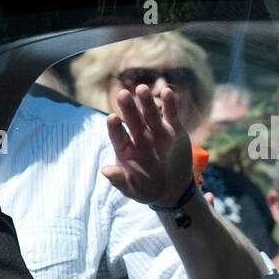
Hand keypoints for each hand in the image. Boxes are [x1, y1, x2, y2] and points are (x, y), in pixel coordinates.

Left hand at [102, 84, 193, 206]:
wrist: (172, 189)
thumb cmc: (147, 188)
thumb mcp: (132, 189)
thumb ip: (119, 180)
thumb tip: (105, 171)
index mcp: (125, 148)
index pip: (117, 135)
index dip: (114, 127)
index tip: (112, 118)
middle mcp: (138, 136)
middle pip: (132, 119)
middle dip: (128, 107)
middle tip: (123, 95)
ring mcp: (156, 130)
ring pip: (150, 113)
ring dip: (146, 101)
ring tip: (142, 89)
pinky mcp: (173, 129)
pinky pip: (170, 114)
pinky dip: (169, 103)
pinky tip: (166, 92)